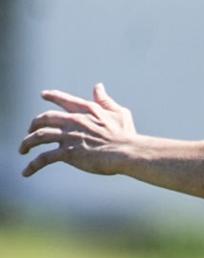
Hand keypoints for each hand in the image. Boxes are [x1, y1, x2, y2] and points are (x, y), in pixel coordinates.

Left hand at [19, 84, 136, 177]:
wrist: (126, 152)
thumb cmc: (127, 135)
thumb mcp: (118, 113)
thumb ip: (105, 100)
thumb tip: (98, 86)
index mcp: (86, 110)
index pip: (64, 100)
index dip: (52, 96)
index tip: (44, 95)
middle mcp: (73, 120)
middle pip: (44, 118)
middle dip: (34, 124)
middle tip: (30, 131)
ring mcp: (69, 136)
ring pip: (38, 136)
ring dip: (27, 143)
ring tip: (22, 149)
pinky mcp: (68, 153)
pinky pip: (44, 158)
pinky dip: (32, 165)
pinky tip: (26, 172)